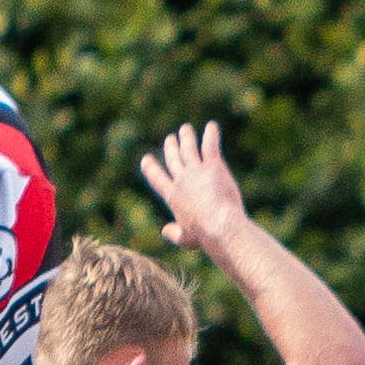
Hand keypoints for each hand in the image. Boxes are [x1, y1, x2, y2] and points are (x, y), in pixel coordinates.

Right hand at [141, 121, 252, 259]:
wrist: (219, 225)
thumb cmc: (203, 235)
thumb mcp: (185, 239)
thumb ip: (174, 234)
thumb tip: (165, 231)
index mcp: (172, 196)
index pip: (156, 178)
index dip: (150, 168)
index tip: (146, 160)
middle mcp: (181, 180)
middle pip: (172, 158)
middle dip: (170, 147)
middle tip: (171, 139)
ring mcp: (196, 170)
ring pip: (188, 148)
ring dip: (186, 137)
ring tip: (185, 129)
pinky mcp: (213, 165)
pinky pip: (210, 145)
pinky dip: (210, 134)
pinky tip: (211, 126)